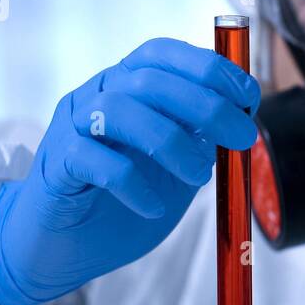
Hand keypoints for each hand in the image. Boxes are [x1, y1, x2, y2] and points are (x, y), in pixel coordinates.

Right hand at [0, 38, 259, 304]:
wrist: (61, 249)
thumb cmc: (119, 204)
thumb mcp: (172, 171)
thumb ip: (199, 143)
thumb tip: (239, 123)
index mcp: (124, 87)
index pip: (163, 55)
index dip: (209, 67)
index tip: (249, 96)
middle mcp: (95, 96)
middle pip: (148, 78)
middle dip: (205, 104)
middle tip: (242, 138)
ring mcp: (70, 128)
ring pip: (117, 109)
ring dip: (170, 141)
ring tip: (199, 177)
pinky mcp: (55, 166)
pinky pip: (92, 159)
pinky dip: (131, 182)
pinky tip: (152, 206)